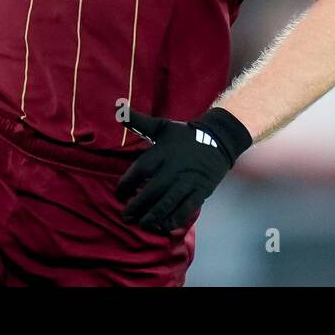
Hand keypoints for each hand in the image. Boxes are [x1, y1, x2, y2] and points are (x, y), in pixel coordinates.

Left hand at [115, 105, 252, 233]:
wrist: (217, 139)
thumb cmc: (185, 135)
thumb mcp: (162, 126)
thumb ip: (138, 121)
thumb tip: (117, 108)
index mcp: (162, 152)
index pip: (139, 171)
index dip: (126, 184)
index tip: (118, 194)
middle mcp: (174, 168)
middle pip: (152, 191)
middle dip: (137, 206)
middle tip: (125, 216)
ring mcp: (188, 181)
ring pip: (168, 203)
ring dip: (153, 216)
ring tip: (142, 224)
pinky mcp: (200, 191)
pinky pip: (186, 208)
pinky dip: (175, 219)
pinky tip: (164, 226)